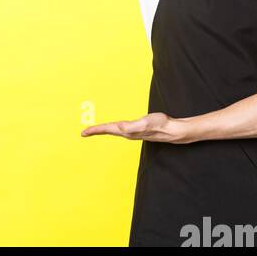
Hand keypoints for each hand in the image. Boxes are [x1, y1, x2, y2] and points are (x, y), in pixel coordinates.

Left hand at [81, 112, 196, 142]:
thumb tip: (119, 127)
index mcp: (127, 131)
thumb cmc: (160, 125)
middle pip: (108, 131)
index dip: (95, 130)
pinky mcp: (136, 130)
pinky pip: (120, 129)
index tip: (84, 132)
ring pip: (113, 131)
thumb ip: (132, 126)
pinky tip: (114, 128)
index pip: (107, 129)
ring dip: (103, 130)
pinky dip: (112, 128)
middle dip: (96, 132)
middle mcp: (127, 133)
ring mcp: (132, 132)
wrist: (172, 130)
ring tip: (94, 130)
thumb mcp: (146, 123)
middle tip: (84, 133)